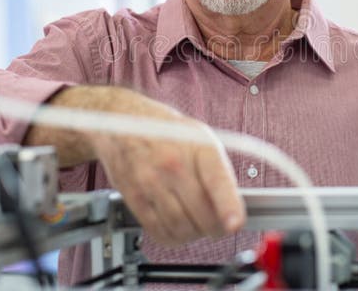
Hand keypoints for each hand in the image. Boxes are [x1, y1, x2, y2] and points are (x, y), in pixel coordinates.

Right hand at [87, 118, 244, 245]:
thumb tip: (233, 204)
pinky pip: (157, 229)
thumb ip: (217, 170)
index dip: (228, 205)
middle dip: (216, 227)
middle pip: (201, 212)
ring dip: (195, 234)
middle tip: (221, 228)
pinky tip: (179, 229)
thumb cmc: (166, 129)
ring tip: (199, 226)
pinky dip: (173, 237)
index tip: (235, 223)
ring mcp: (151, 181)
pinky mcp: (133, 196)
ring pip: (180, 226)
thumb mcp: (200, 137)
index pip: (217, 180)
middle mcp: (173, 163)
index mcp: (197, 146)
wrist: (122, 120)